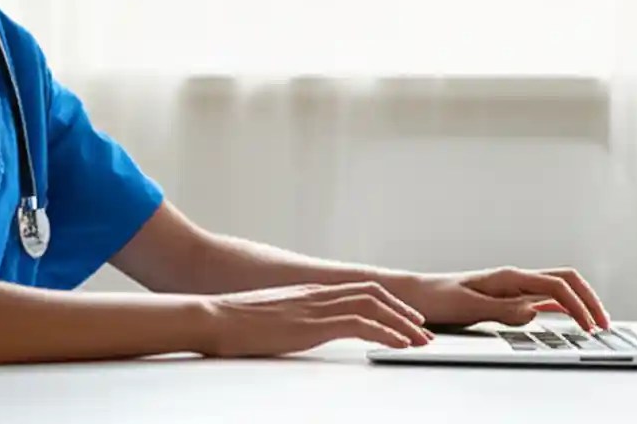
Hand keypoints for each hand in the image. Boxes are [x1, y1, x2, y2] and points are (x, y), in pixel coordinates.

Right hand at [197, 282, 434, 357]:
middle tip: (423, 330)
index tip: (405, 318)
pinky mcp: (312, 324)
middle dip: (403, 312)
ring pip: (374, 306)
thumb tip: (301, 329)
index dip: (388, 303)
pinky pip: (360, 325)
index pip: (360, 290)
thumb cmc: (234, 321)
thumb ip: (293, 318)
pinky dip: (385, 334)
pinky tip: (397, 346)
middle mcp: (318, 294)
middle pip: (374, 294)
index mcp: (310, 292)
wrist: (214, 317)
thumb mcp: (272, 317)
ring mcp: (316, 307)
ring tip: (419, 341)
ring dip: (402, 324)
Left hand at [403, 267, 611, 332]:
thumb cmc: (437, 298)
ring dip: (580, 302)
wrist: (417, 294)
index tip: (590, 326)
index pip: (556, 286)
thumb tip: (533, 312)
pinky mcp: (508, 296)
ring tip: (596, 323)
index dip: (578, 305)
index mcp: (508, 277)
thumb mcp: (468, 306)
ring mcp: (513, 286)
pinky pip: (544, 298)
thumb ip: (501, 309)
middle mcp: (514, 278)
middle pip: (565, 280)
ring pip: (558, 287)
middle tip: (604, 324)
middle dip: (589, 299)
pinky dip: (564, 307)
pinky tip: (571, 320)